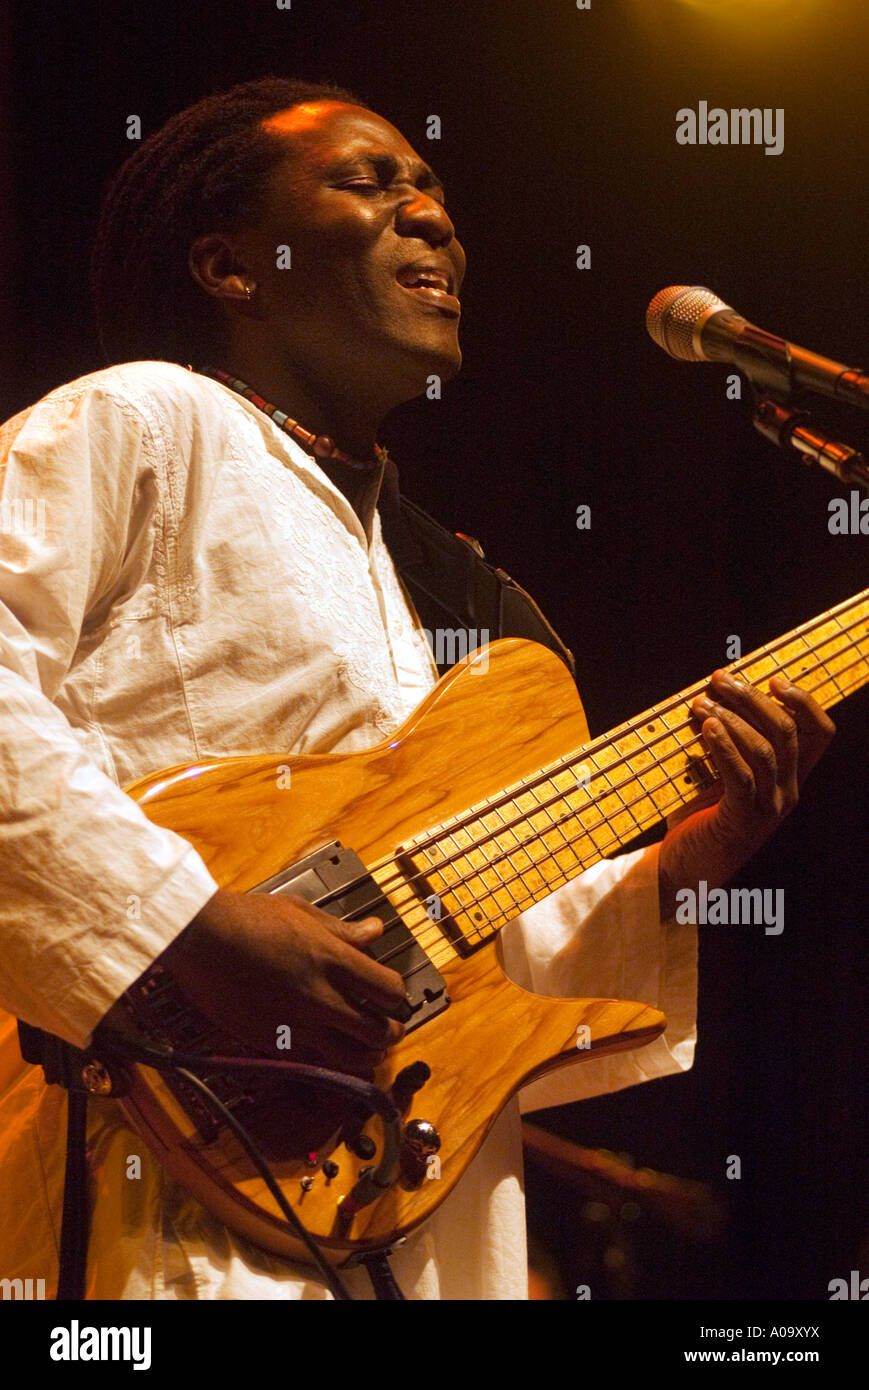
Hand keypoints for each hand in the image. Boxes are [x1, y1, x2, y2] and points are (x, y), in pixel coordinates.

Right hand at [152, 889, 408, 1076]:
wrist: (199, 937)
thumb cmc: (248, 916)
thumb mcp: (300, 912)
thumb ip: (341, 929)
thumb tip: (375, 930)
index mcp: (330, 958)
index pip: (388, 990)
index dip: (397, 996)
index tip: (391, 996)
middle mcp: (318, 995)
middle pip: (377, 1031)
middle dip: (390, 1033)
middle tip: (387, 1029)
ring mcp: (295, 1022)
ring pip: (350, 1057)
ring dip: (365, 1054)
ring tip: (366, 1048)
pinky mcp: (270, 1041)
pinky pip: (312, 1061)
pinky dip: (326, 1060)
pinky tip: (326, 1049)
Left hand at [658, 670, 834, 919]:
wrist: (686, 869)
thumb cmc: (704, 817)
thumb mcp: (727, 776)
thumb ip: (735, 744)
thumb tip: (719, 695)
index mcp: (791, 778)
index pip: (821, 734)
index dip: (805, 702)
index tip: (774, 679)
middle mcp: (788, 791)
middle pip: (786, 732)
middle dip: (752, 698)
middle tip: (719, 680)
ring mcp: (769, 808)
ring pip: (764, 750)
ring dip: (731, 718)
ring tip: (701, 703)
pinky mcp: (742, 821)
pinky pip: (740, 776)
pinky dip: (724, 747)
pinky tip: (706, 727)